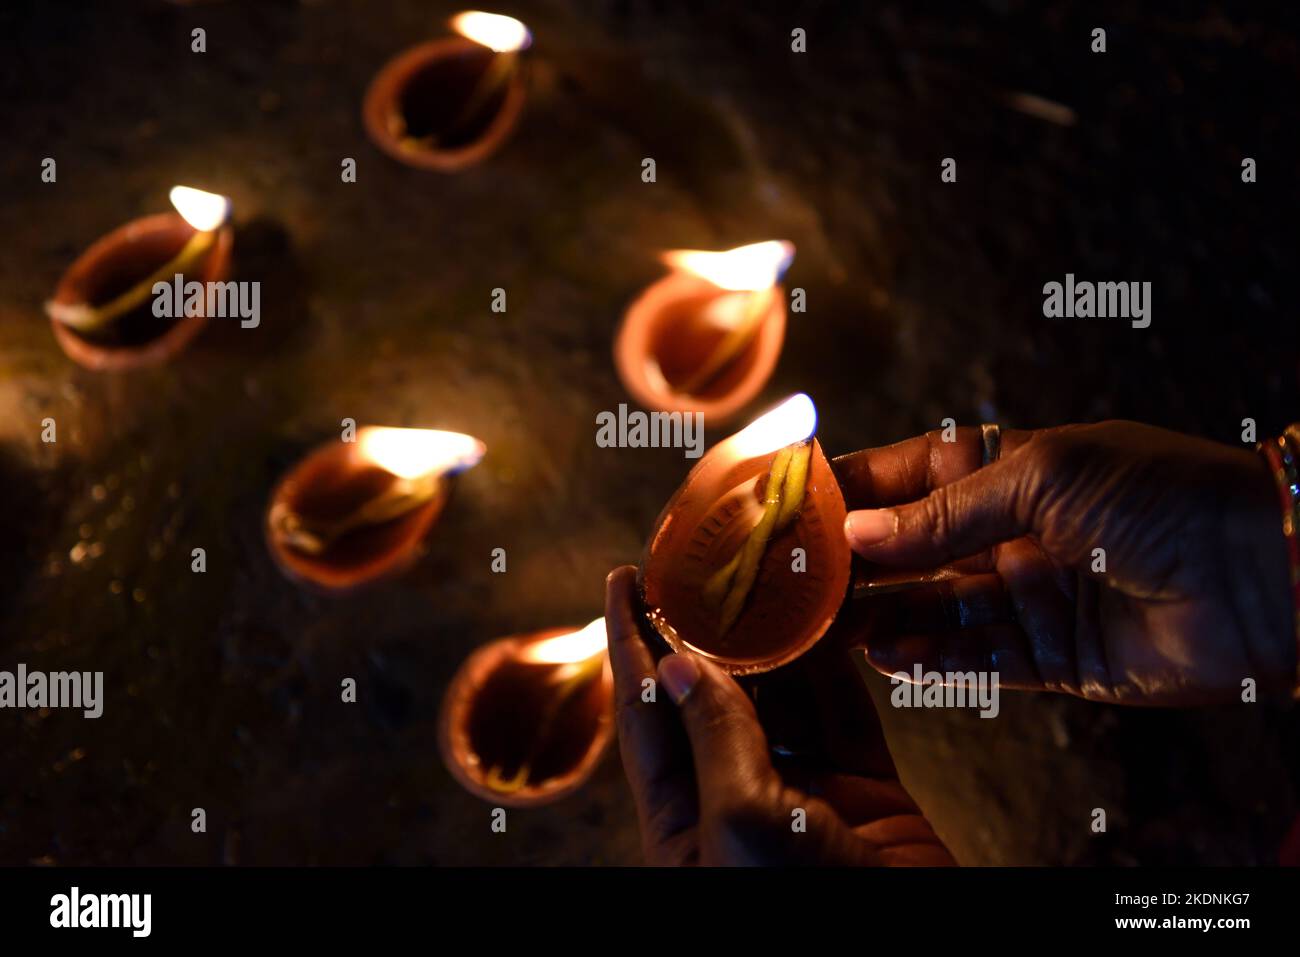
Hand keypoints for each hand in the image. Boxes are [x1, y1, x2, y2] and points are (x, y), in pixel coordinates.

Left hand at [604, 565, 952, 865]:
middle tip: (708, 559)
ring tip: (773, 571)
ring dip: (779, 637)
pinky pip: (844, 714)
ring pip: (782, 697)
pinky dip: (839, 665)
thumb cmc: (806, 917)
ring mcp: (801, 798)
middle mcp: (733, 804)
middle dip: (709, 627)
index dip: (631, 642)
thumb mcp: (742, 826)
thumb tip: (682, 666)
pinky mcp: (863, 796)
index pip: (643, 715)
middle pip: (711, 696)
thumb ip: (715, 739)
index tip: (625, 578)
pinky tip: (833, 615)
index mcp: (681, 825)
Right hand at [835, 421, 1296, 705]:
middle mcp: (1011, 530)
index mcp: (1010, 468)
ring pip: (934, 606)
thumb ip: (947, 512)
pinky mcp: (1050, 653)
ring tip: (828, 626)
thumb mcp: (1044, 476)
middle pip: (912, 547)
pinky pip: (975, 657)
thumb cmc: (1165, 495)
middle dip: (856, 561)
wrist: (1264, 575)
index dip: (855, 487)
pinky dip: (931, 658)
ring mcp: (1028, 592)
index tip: (793, 500)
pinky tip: (888, 655)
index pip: (910, 475)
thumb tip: (859, 532)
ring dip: (882, 615)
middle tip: (797, 579)